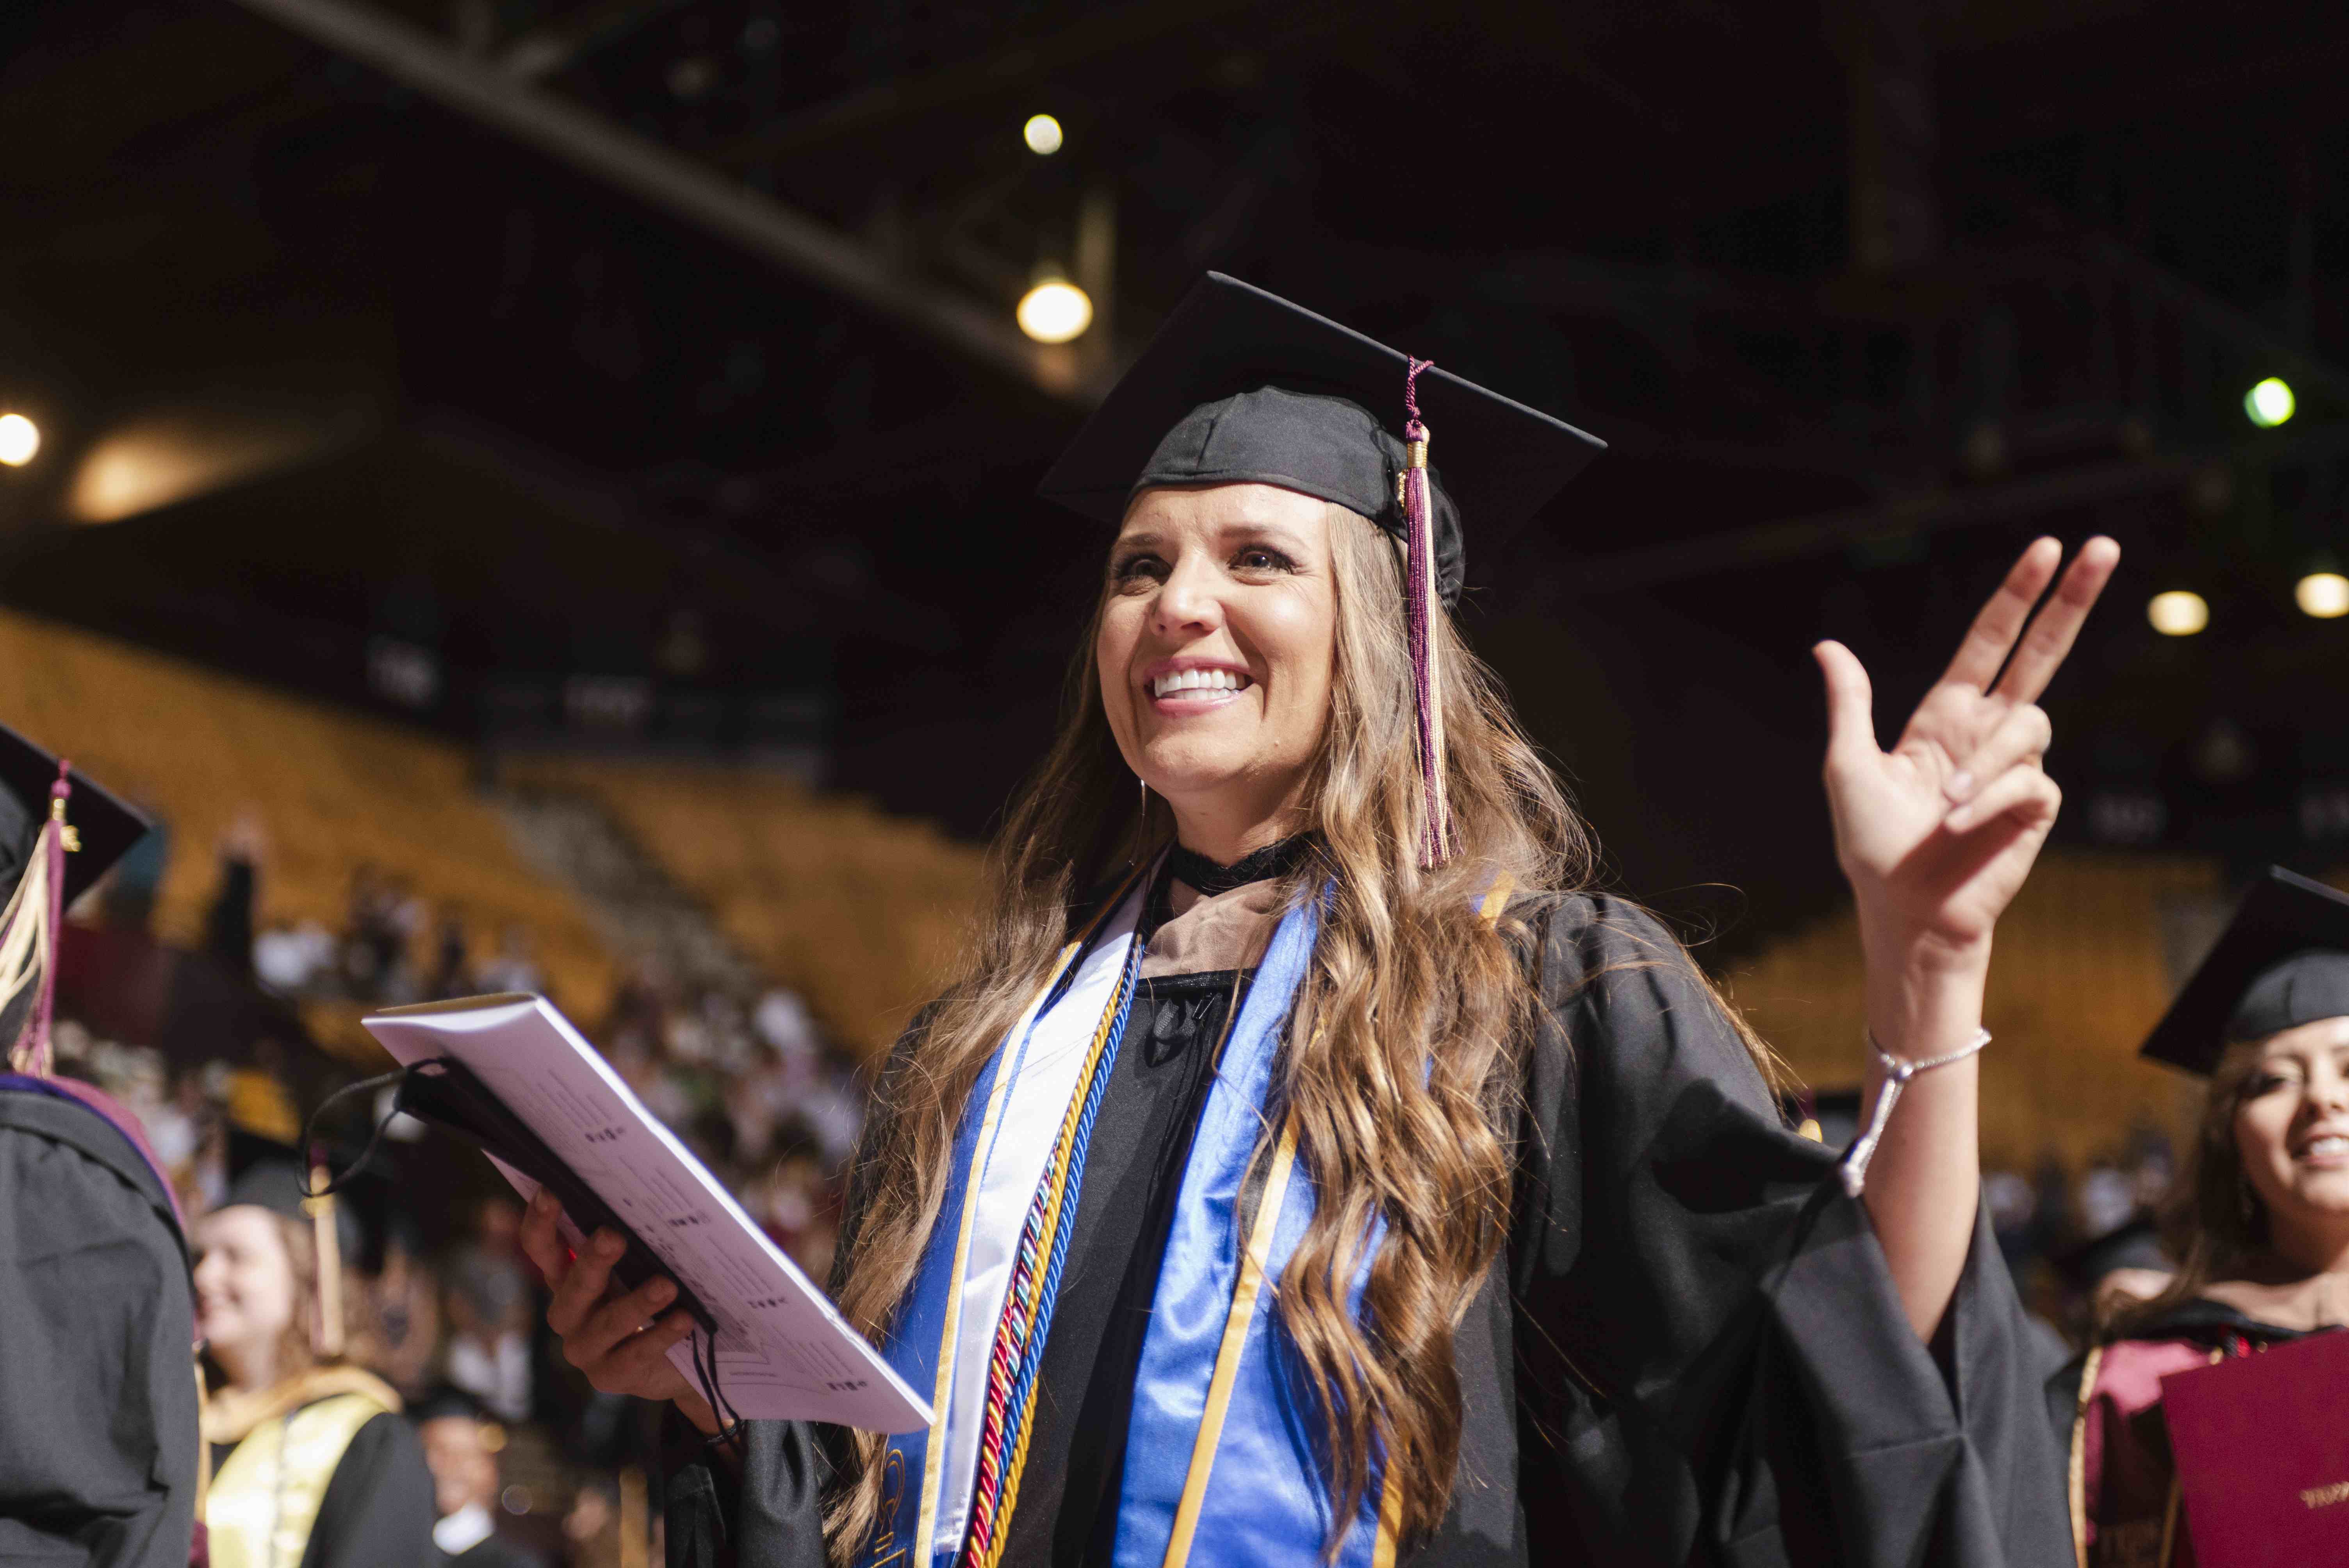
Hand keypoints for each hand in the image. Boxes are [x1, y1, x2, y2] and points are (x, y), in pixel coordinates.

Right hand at [518, 1189, 718, 1432]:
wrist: (677, 1360)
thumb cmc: (656, 1296)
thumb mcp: (642, 1266)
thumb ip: (637, 1241)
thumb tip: (656, 1202)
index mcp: (568, 1278)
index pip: (542, 1249)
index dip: (540, 1223)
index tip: (550, 1193)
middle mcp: (569, 1313)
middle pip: (573, 1286)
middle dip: (593, 1260)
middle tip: (612, 1237)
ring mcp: (586, 1349)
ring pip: (606, 1323)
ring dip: (637, 1303)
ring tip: (666, 1285)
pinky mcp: (610, 1375)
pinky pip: (635, 1353)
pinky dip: (661, 1334)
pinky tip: (684, 1320)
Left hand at [1816, 536, 2118, 963]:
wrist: (1902, 909)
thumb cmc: (1873, 846)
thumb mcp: (1847, 765)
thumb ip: (1850, 703)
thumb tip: (1827, 645)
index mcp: (1947, 715)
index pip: (1991, 641)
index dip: (2018, 594)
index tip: (2048, 547)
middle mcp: (1988, 733)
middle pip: (2043, 652)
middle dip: (2071, 599)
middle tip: (2102, 544)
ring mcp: (2015, 767)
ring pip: (2028, 726)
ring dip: (1983, 764)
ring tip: (1943, 807)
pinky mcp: (2034, 805)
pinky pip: (2026, 779)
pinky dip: (1986, 799)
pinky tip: (1958, 824)